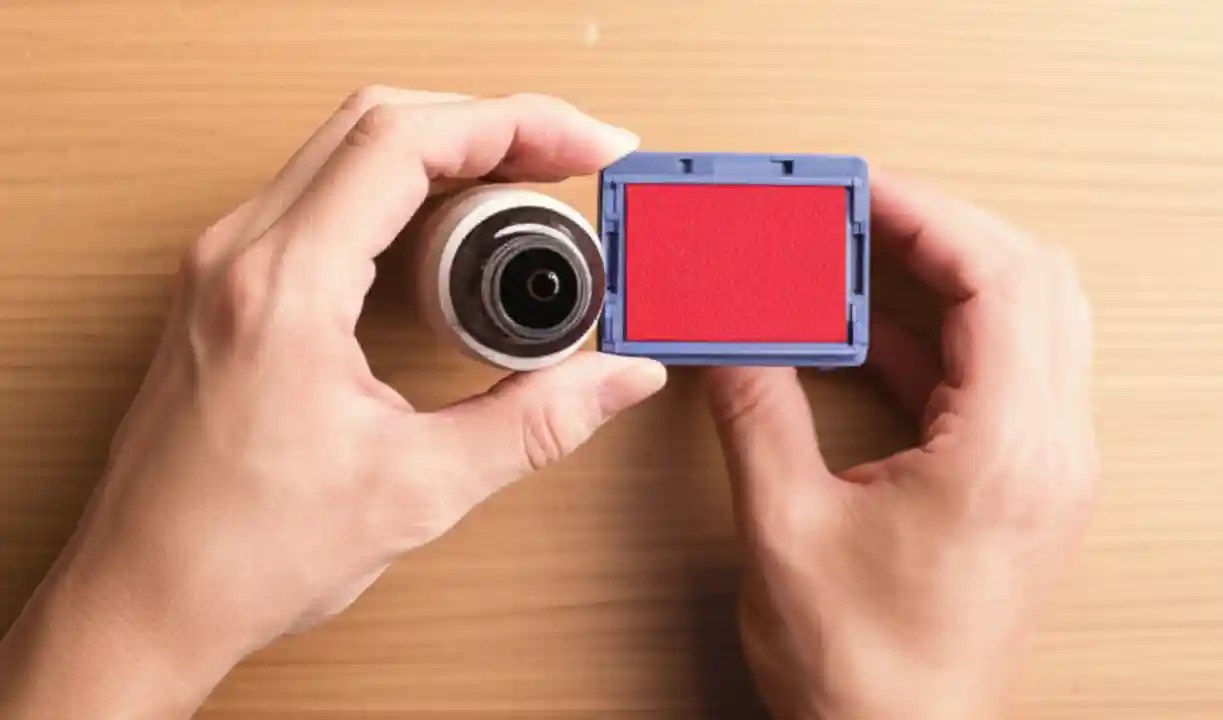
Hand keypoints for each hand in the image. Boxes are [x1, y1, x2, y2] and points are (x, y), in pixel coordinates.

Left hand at [0, 88, 664, 718]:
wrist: (146, 599)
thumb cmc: (242, 553)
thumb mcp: (417, 487)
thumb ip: (535, 422)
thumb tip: (615, 379)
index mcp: (282, 288)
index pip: (405, 143)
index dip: (514, 125)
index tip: (583, 146)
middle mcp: (239, 255)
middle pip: (377, 120)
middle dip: (489, 122)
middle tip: (569, 156)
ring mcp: (223, 265)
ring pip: (344, 144)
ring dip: (443, 144)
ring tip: (524, 179)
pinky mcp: (224, 286)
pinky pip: (318, 188)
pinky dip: (397, 180)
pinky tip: (446, 219)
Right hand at [707, 172, 1096, 719]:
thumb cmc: (866, 674)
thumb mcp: (786, 528)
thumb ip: (754, 410)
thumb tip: (725, 334)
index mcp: (1005, 453)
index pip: (998, 279)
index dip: (926, 214)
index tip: (857, 189)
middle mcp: (1048, 452)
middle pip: (1030, 281)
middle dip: (939, 228)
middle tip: (857, 209)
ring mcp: (1044, 468)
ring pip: (1026, 321)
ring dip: (945, 276)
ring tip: (860, 255)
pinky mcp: (1020, 484)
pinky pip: (999, 374)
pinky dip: (940, 336)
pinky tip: (871, 331)